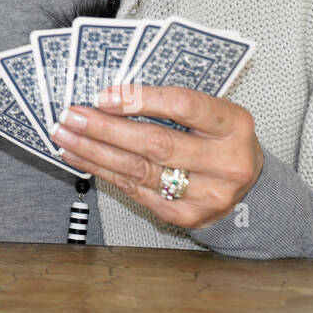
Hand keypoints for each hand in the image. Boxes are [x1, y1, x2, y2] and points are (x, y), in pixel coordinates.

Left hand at [50, 85, 263, 229]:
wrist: (246, 185)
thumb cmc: (218, 138)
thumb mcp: (209, 111)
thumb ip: (168, 102)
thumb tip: (108, 96)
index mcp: (232, 124)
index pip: (183, 105)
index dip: (139, 100)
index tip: (102, 96)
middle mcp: (226, 161)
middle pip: (155, 143)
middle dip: (105, 128)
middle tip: (72, 116)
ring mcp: (208, 194)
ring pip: (140, 170)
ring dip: (95, 152)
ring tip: (66, 136)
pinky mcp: (188, 216)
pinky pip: (137, 191)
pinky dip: (104, 172)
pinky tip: (83, 158)